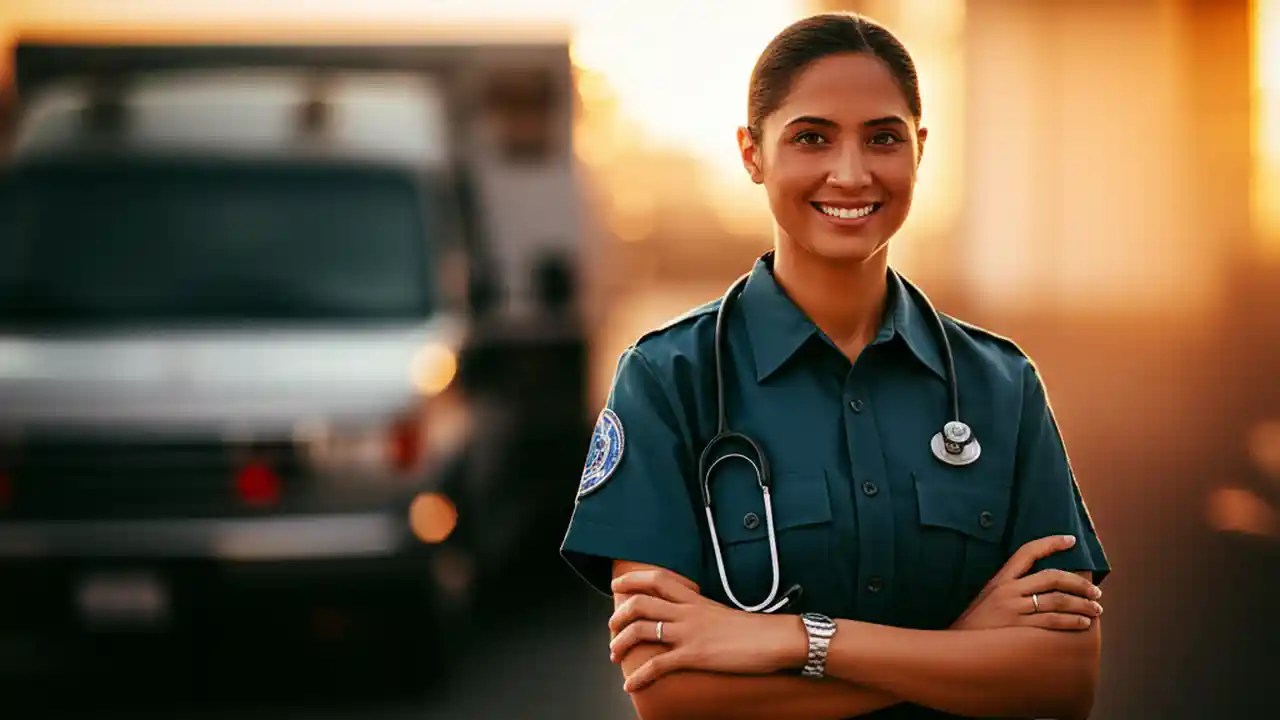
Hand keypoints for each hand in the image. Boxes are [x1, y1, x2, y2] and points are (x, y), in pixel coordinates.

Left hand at [608, 569, 802, 691]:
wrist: (775, 638)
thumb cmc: (755, 629)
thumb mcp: (722, 613)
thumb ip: (701, 612)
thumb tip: (689, 619)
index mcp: (695, 599)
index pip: (658, 579)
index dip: (633, 579)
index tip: (618, 584)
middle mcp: (688, 611)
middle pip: (640, 602)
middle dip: (618, 615)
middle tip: (612, 627)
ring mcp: (689, 632)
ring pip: (642, 629)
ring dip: (621, 642)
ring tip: (615, 654)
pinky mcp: (694, 655)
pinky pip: (658, 665)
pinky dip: (640, 676)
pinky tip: (632, 685)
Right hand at [952, 534, 1102, 630]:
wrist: (956, 646)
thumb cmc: (975, 624)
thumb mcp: (988, 598)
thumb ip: (1011, 590)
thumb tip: (1043, 586)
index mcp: (1000, 579)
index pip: (1027, 552)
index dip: (1051, 543)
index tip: (1071, 540)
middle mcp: (1007, 590)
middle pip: (1051, 577)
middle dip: (1078, 583)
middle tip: (1095, 591)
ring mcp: (1013, 609)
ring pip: (1057, 599)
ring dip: (1081, 604)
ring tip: (1096, 609)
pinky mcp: (1018, 628)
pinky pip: (1052, 621)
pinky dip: (1072, 621)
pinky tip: (1083, 623)